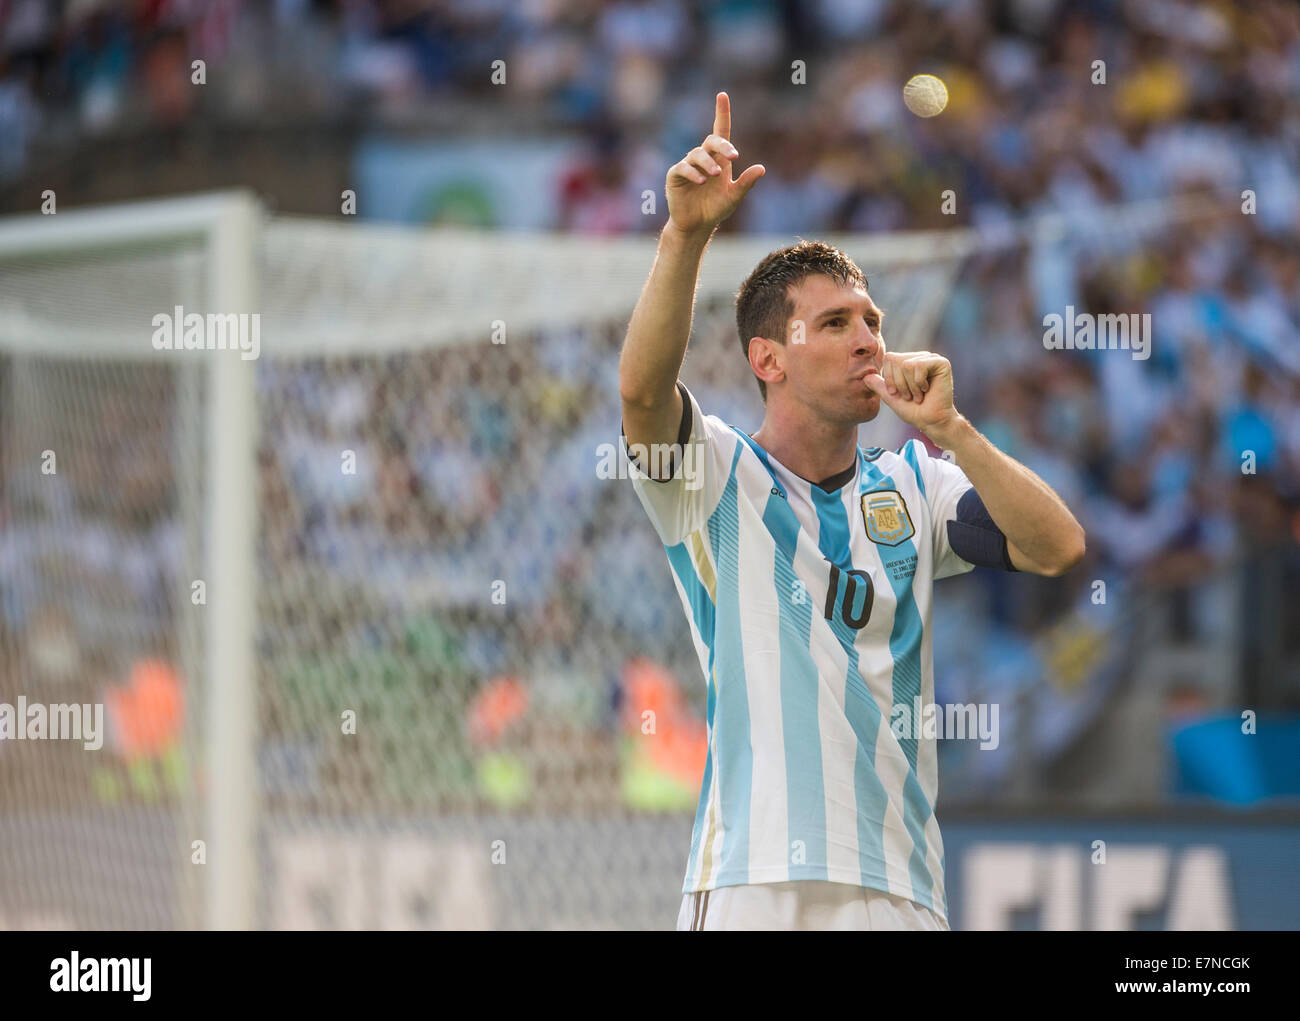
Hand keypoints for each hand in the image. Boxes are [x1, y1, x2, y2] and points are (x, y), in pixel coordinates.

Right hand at [666, 92, 764, 235]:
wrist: (696, 225)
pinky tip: (701, 181)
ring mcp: (688, 165)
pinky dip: (693, 173)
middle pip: (711, 141)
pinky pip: (683, 168)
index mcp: (719, 159)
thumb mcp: (734, 196)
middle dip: (722, 146)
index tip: (722, 95)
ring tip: (716, 175)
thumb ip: (746, 183)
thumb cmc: (715, 208)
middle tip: (733, 156)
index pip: (720, 131)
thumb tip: (761, 168)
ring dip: (708, 163)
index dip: (721, 113)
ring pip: (697, 155)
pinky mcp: (675, 176)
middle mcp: (703, 158)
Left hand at [862, 351, 965, 442]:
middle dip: (899, 384)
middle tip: (910, 396)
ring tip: (918, 396)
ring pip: (907, 364)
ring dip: (910, 386)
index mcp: (909, 362)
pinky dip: (919, 383)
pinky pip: (919, 366)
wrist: (930, 421)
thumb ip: (879, 386)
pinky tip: (927, 390)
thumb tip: (864, 377)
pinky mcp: (942, 363)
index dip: (889, 378)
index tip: (897, 393)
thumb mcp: (891, 397)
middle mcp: (920, 357)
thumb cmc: (913, 411)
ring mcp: (931, 359)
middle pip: (896, 360)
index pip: (889, 358)